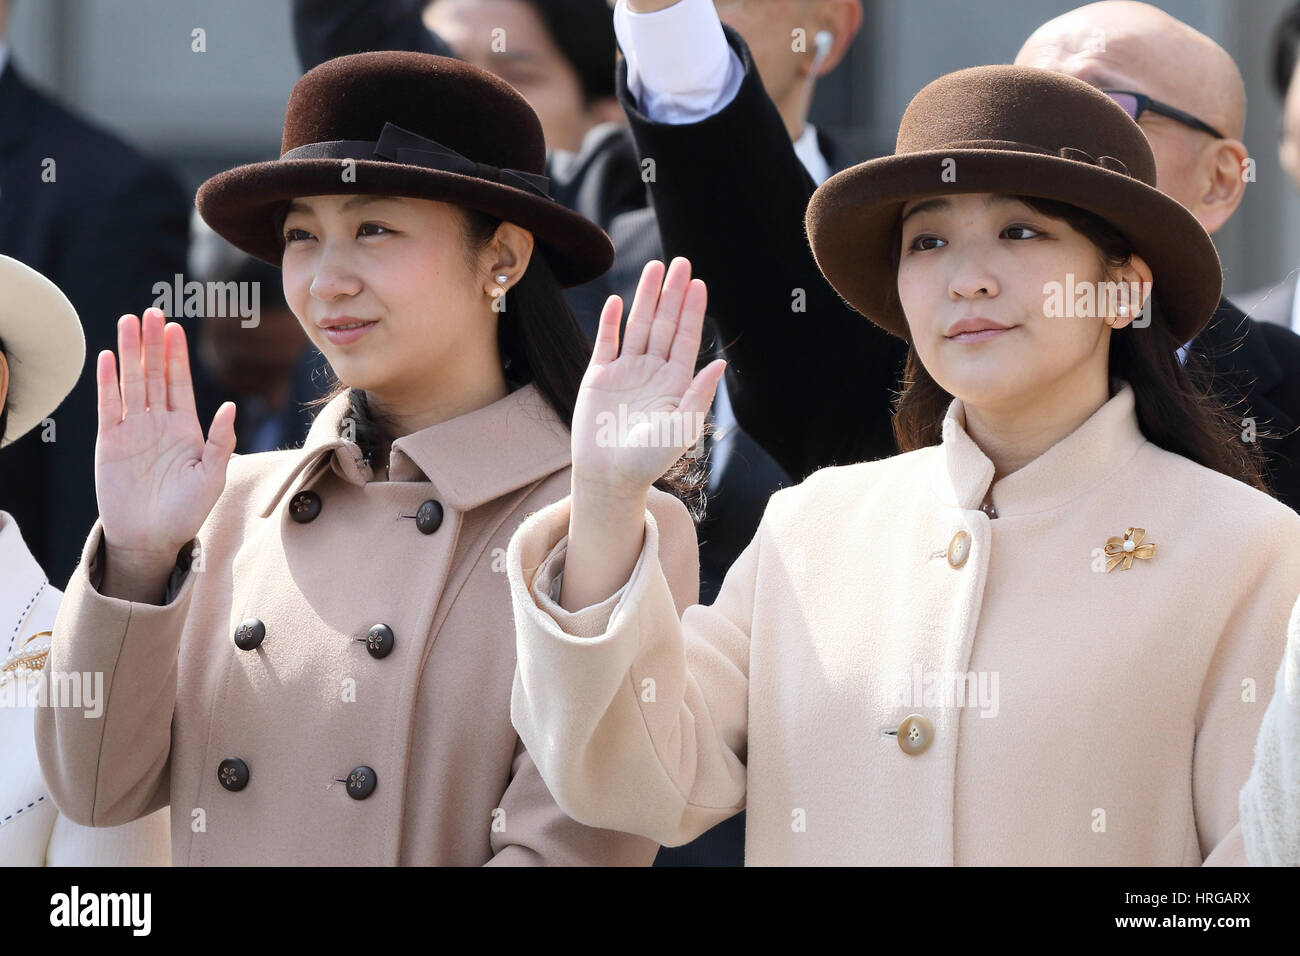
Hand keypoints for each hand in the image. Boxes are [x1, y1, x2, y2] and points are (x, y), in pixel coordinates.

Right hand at [95, 308, 236, 564]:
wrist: (152, 538)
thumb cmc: (187, 511)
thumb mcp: (213, 476)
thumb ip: (221, 440)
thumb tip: (229, 405)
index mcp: (186, 428)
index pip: (180, 384)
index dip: (177, 356)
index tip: (175, 328)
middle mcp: (158, 423)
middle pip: (155, 375)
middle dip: (154, 344)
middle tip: (152, 312)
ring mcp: (133, 430)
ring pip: (131, 383)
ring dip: (130, 353)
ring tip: (129, 322)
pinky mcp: (110, 441)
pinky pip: (109, 405)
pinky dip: (109, 381)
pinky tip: (110, 356)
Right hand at [571, 257, 724, 501]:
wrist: (609, 478)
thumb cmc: (648, 461)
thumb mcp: (682, 429)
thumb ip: (699, 395)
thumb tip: (720, 363)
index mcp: (675, 383)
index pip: (686, 339)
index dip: (693, 311)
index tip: (698, 284)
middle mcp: (652, 372)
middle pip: (665, 324)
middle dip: (673, 294)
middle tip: (681, 262)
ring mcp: (625, 372)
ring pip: (638, 326)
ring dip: (646, 298)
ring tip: (654, 268)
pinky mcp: (598, 377)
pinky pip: (605, 343)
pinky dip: (610, 321)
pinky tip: (616, 300)